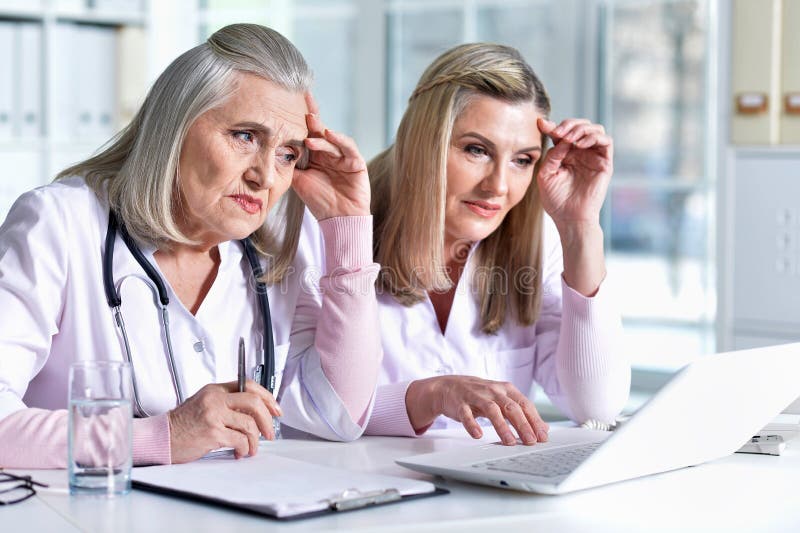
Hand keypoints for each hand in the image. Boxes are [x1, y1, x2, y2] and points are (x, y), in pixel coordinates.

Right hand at [167, 379, 281, 462]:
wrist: (162, 438)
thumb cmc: (182, 424)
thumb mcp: (205, 404)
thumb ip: (227, 403)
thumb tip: (256, 413)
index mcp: (215, 389)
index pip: (249, 385)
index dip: (267, 397)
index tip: (275, 410)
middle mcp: (215, 399)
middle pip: (254, 402)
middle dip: (268, 419)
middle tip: (270, 432)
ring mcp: (213, 415)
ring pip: (249, 424)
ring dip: (255, 440)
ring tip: (251, 448)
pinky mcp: (212, 432)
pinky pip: (240, 440)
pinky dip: (244, 448)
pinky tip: (240, 452)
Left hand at [291, 92, 370, 219]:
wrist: (338, 220)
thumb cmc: (319, 202)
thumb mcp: (299, 180)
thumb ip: (291, 163)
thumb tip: (275, 146)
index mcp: (316, 156)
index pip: (307, 134)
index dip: (301, 120)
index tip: (290, 102)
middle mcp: (330, 154)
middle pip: (320, 131)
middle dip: (312, 117)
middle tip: (302, 104)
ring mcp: (343, 157)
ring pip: (332, 138)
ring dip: (321, 131)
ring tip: (310, 124)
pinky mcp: (356, 162)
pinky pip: (348, 147)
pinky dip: (339, 140)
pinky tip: (329, 134)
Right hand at [405, 375, 548, 445]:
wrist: (450, 386)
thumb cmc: (480, 395)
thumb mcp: (502, 400)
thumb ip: (522, 413)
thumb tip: (544, 428)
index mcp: (506, 390)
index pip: (524, 404)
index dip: (534, 420)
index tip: (542, 437)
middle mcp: (493, 390)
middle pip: (511, 407)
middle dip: (522, 425)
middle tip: (530, 441)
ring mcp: (476, 395)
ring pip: (491, 410)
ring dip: (502, 426)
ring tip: (509, 442)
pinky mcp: (460, 402)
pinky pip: (466, 413)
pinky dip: (472, 424)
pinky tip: (478, 435)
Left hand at [536, 118, 612, 226]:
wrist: (569, 218)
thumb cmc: (556, 200)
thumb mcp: (546, 174)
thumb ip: (552, 155)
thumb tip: (561, 138)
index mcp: (565, 154)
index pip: (562, 132)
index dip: (553, 126)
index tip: (541, 124)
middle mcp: (581, 152)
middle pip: (580, 125)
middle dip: (568, 124)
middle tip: (558, 132)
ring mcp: (593, 156)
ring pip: (594, 129)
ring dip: (581, 128)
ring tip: (570, 139)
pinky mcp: (605, 163)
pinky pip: (606, 141)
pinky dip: (594, 137)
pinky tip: (580, 145)